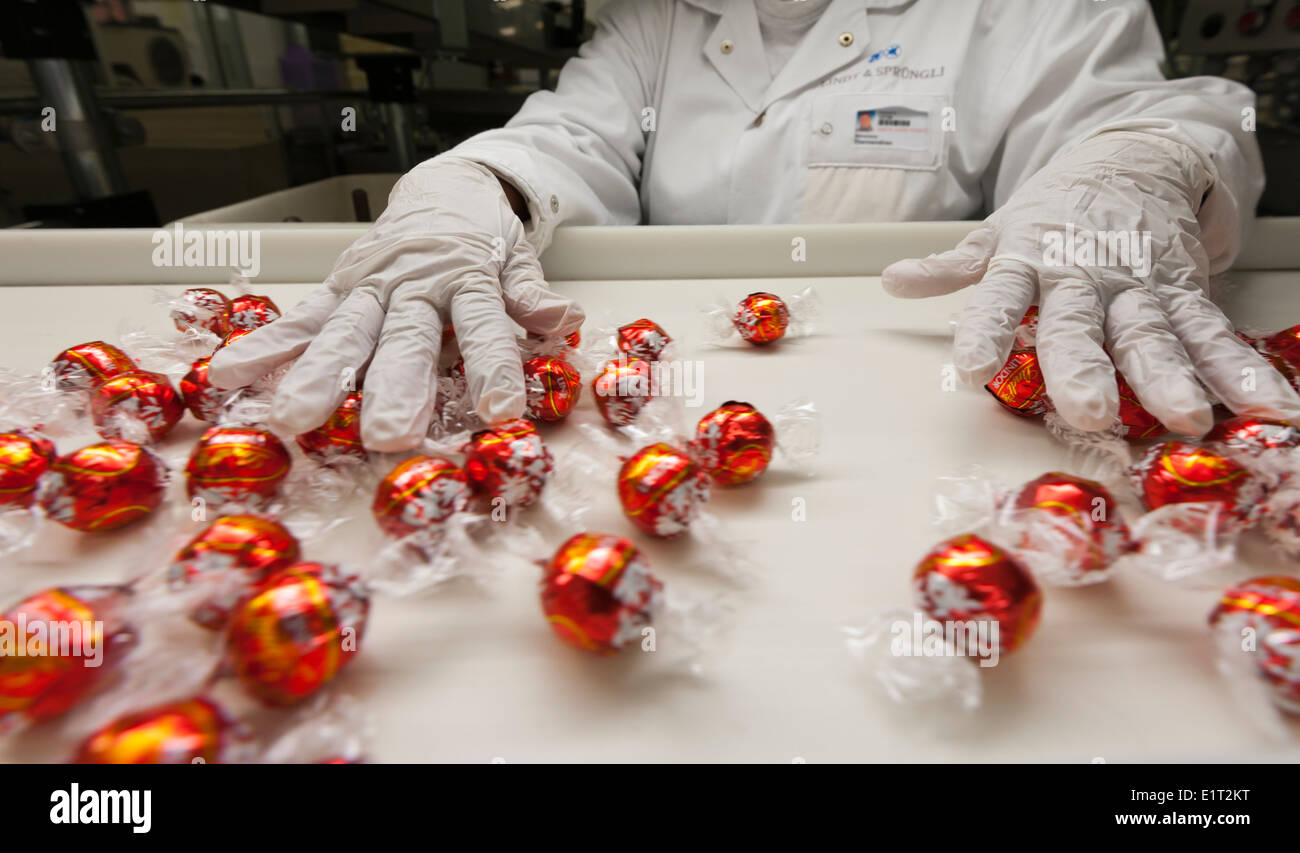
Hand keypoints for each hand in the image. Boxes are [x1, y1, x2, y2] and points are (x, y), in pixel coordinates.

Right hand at [208, 157, 583, 450]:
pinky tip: (231, 374)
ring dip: (318, 376)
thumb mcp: (517, 261)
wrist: (444, 189)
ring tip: (294, 418)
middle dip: (394, 386)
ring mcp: (370, 285)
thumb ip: (532, 296)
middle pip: (403, 337)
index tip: (500, 410)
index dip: (491, 365)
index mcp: (467, 276)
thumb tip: (566, 321)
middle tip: (389, 434)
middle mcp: (413, 283)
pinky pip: (302, 319)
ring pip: (343, 332)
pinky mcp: (339, 288)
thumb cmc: (482, 238)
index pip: (482, 324)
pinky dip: (267, 346)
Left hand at [882, 131, 1299, 433]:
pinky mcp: (1183, 293)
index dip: (986, 333)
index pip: (999, 299)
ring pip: (1153, 334)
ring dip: (1171, 376)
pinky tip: (1265, 403)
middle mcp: (1084, 277)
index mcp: (1029, 262)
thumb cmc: (1052, 212)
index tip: (971, 370)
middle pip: (1081, 327)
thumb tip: (891, 282)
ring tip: (1187, 417)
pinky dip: (1238, 369)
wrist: (1131, 158)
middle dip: (1085, 368)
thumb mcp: (996, 232)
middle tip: (1089, 411)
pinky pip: (1211, 334)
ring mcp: (1137, 286)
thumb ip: (950, 266)